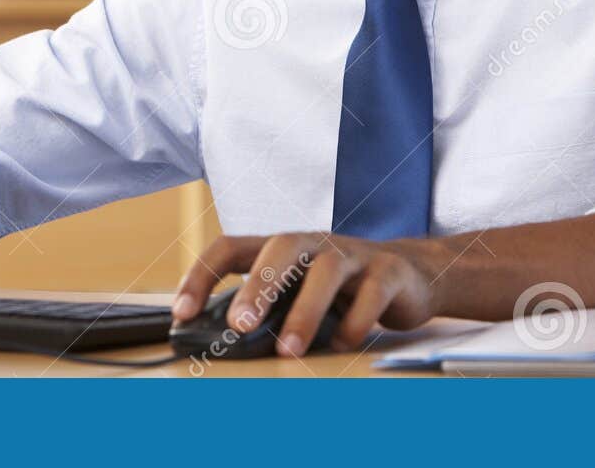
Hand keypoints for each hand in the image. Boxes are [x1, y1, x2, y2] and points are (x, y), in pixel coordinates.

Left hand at [172, 231, 448, 357]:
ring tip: (290, 350)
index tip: (182, 313)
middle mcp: (315, 243)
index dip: (202, 275)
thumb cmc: (342, 288)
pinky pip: (371, 294)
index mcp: (284, 248)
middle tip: (240, 325)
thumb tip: (221, 342)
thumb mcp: (301, 293)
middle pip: (281, 248)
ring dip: (305, 312)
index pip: (231, 247)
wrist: (412, 274)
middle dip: (258, 286)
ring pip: (326, 271)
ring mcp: (354, 254)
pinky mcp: (388, 272)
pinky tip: (345, 344)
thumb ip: (268, 308)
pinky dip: (355, 323)